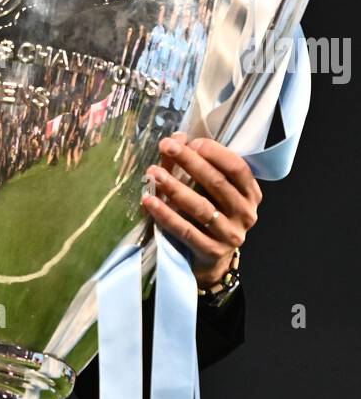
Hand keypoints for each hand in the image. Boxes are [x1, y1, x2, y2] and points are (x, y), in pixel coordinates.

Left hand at [141, 133, 261, 287]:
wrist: (211, 261)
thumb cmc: (210, 216)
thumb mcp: (208, 190)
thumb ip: (195, 165)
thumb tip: (178, 137)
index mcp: (250, 193)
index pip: (237, 167)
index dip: (214, 153)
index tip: (190, 142)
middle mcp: (245, 213)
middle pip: (217, 183)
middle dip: (189, 162)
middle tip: (166, 146)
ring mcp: (230, 234)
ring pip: (200, 207)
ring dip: (174, 187)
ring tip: (153, 173)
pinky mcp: (212, 251)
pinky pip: (186, 231)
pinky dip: (166, 215)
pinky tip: (149, 201)